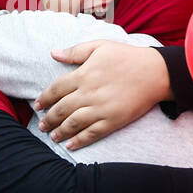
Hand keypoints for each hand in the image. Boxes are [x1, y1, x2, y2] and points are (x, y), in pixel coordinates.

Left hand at [35, 41, 169, 149]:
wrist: (156, 72)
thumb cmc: (127, 57)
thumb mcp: (100, 46)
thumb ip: (75, 51)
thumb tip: (53, 53)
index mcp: (83, 75)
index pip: (55, 89)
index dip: (44, 98)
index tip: (37, 105)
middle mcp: (88, 93)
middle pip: (61, 109)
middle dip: (48, 119)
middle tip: (41, 125)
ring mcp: (100, 109)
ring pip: (73, 124)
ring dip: (60, 132)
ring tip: (52, 136)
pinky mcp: (113, 121)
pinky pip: (92, 133)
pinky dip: (79, 141)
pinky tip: (71, 145)